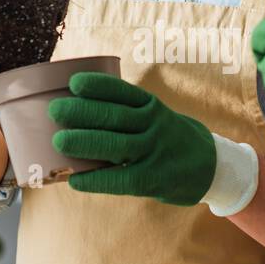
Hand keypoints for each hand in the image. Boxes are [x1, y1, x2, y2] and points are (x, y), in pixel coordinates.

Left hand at [48, 73, 215, 204]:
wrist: (209, 167)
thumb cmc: (167, 138)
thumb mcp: (154, 116)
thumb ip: (125, 112)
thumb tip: (73, 112)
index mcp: (151, 105)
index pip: (122, 91)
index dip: (97, 86)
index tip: (73, 83)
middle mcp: (154, 125)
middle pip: (114, 116)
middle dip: (81, 112)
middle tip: (54, 111)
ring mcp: (154, 152)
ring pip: (115, 145)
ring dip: (84, 142)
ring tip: (58, 141)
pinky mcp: (153, 179)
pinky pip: (120, 178)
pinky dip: (95, 179)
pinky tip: (75, 180)